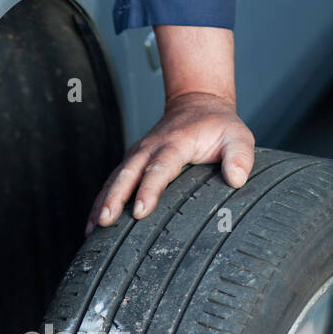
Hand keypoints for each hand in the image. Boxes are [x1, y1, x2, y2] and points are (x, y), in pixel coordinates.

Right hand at [85, 91, 254, 233]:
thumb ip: (240, 156)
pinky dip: (100, 201)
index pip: (160, 167)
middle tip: (106, 221)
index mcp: (175, 143)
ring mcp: (137, 154)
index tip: (141, 211)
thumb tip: (237, 179)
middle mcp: (150, 148)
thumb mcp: (238, 136)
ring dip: (102, 202)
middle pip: (127, 174)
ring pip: (114, 179)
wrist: (196, 104)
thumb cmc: (218, 126)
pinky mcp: (131, 162)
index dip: (149, 189)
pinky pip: (111, 182)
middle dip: (115, 198)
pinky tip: (92, 224)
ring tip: (92, 230)